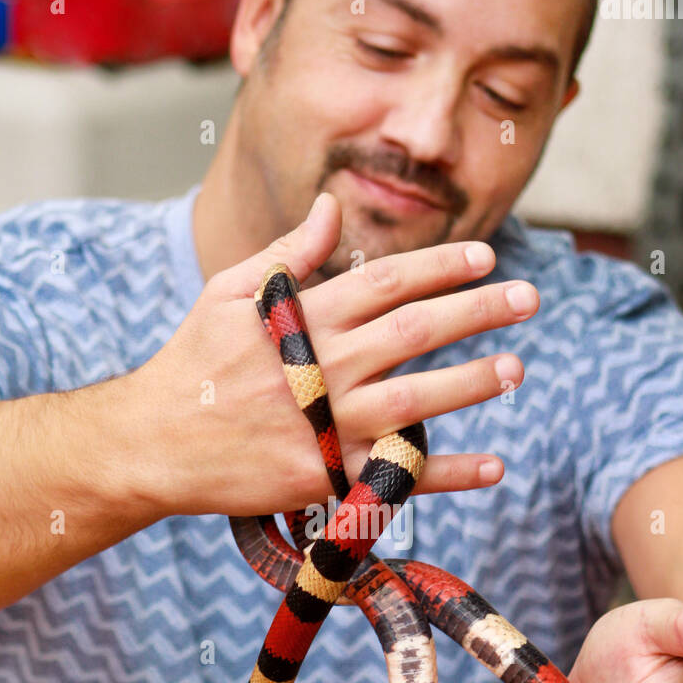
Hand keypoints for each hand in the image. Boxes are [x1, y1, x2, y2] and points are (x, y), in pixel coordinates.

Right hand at [128, 192, 533, 516]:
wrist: (154, 443)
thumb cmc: (192, 363)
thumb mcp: (228, 292)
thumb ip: (289, 251)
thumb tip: (334, 205)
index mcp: (303, 316)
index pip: (389, 280)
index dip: (443, 266)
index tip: (486, 256)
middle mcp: (323, 367)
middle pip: (417, 332)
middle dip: (479, 310)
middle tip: (528, 298)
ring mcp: (327, 424)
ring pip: (418, 400)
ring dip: (473, 383)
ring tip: (515, 369)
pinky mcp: (326, 476)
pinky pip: (398, 477)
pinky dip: (449, 473)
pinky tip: (493, 465)